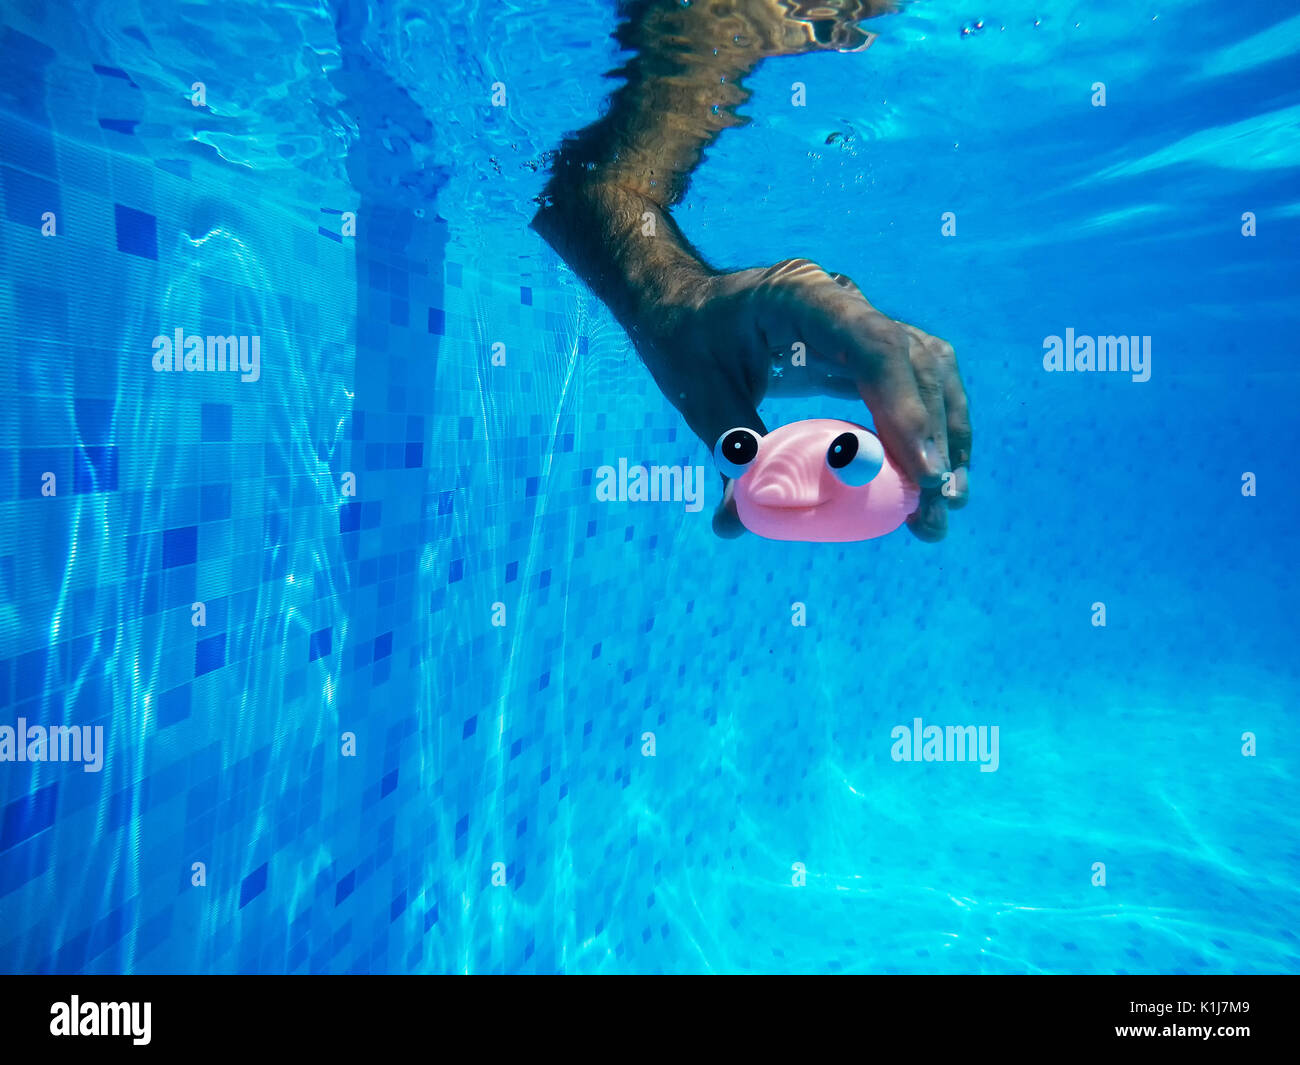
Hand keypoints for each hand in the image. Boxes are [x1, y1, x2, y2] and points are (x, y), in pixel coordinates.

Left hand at [639, 258, 970, 540]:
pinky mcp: (864, 344)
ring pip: (929, 369)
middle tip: (935, 510)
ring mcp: (860, 318)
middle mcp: (844, 299)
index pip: (874, 346)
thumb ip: (728, 452)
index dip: (906, 409)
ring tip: (945, 503)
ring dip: (945, 435)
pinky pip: (913, 378)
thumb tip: (734, 525)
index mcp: (802, 296)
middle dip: (933, 439)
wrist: (683, 303)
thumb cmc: (686, 340)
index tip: (922, 474)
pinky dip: (927, 425)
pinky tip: (929, 475)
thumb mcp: (698, 394)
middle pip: (914, 362)